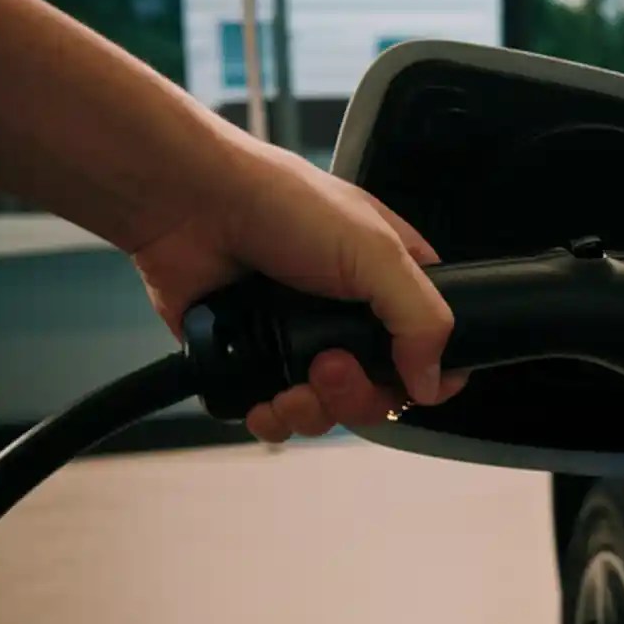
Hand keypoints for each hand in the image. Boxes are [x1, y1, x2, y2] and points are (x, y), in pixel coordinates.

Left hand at [130, 141, 468, 441]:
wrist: (191, 206)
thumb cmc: (282, 204)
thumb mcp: (376, 251)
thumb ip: (420, 318)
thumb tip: (432, 384)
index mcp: (392, 282)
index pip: (432, 346)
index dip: (428, 376)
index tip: (410, 385)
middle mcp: (350, 317)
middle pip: (381, 391)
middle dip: (358, 395)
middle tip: (330, 367)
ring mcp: (302, 341)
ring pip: (330, 410)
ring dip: (316, 411)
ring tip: (291, 386)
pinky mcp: (256, 361)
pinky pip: (278, 415)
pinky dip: (273, 419)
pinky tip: (264, 403)